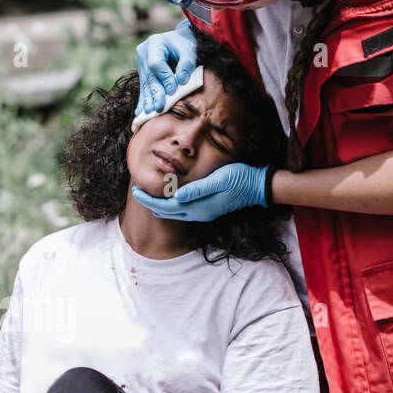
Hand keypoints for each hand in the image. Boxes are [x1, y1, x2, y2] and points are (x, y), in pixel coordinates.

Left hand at [132, 161, 271, 221]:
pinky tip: (167, 203)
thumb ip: (198, 189)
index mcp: (199, 206)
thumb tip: (177, 195)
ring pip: (174, 214)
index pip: (166, 206)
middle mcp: (198, 213)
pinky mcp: (207, 210)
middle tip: (136, 192)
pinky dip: (170, 207)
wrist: (257, 187)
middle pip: (167, 212)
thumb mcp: (219, 180)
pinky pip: (183, 212)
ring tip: (147, 198)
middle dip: (150, 203)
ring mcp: (203, 213)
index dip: (150, 199)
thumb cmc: (239, 179)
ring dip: (159, 207)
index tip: (136, 191)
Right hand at [135, 19, 197, 117]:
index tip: (173, 90)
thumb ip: (187, 64)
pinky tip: (140, 112)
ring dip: (148, 99)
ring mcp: (140, 62)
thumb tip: (181, 81)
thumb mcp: (189, 50)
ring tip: (150, 112)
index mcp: (153, 43)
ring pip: (145, 83)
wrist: (179, 39)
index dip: (164, 78)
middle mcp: (143, 53)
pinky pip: (144, 86)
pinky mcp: (142, 71)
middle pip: (149, 76)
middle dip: (155, 93)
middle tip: (159, 107)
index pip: (156, 64)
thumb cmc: (185, 44)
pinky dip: (144, 99)